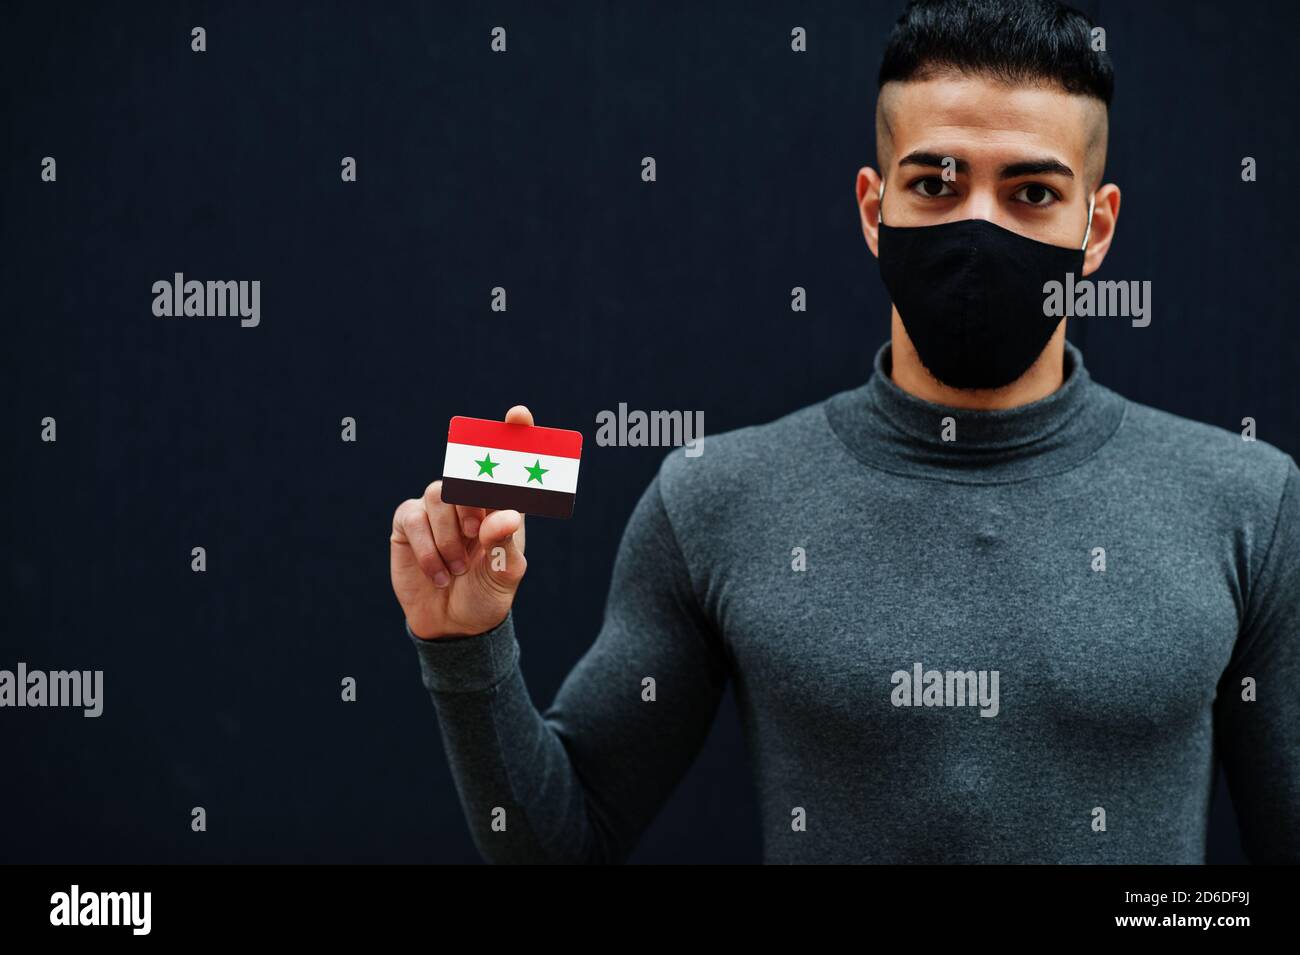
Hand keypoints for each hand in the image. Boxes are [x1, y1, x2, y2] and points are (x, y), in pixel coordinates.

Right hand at [390, 405, 530, 638]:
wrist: (454, 625)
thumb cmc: (486, 594)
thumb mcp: (504, 573)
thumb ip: (505, 542)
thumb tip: (507, 514)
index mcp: (502, 505)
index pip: (509, 464)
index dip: (514, 435)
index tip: (519, 414)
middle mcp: (470, 500)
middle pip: (466, 474)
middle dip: (473, 503)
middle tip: (478, 534)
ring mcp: (438, 509)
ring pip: (439, 494)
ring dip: (449, 536)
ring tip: (458, 568)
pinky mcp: (409, 523)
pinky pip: (414, 518)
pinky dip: (428, 549)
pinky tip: (440, 574)